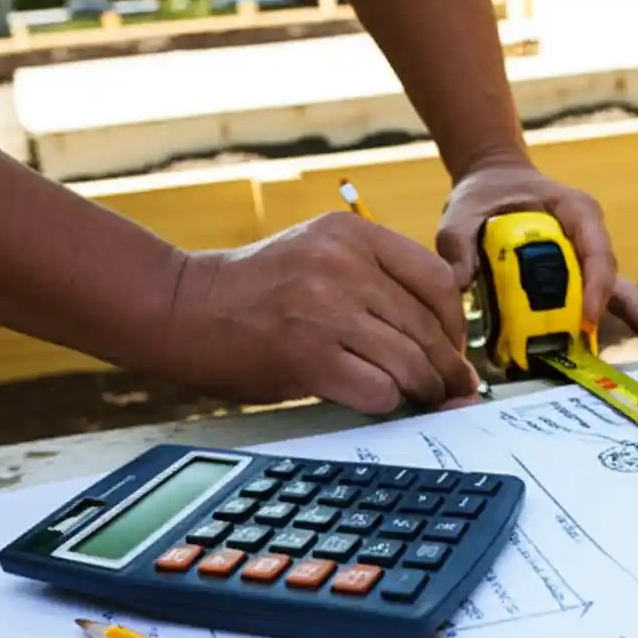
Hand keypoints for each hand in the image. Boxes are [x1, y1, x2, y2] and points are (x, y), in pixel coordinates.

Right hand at [161, 212, 478, 413]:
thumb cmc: (255, 292)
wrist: (182, 307)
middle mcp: (342, 265)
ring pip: (410, 360)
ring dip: (425, 390)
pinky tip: (380, 402)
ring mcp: (325, 309)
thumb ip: (375, 277)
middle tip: (456, 388)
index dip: (455, 322)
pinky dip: (388, 402)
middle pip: (427, 325)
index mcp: (352, 234)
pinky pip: (377, 389)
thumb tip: (439, 332)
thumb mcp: (319, 256)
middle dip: (448, 366)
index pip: (436, 279)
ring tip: (425, 400)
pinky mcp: (307, 355)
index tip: (454, 346)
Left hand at [435, 161, 637, 353]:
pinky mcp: (579, 288)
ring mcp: (589, 266)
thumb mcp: (462, 212)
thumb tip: (456, 282)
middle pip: (621, 282)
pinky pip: (602, 313)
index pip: (595, 249)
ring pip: (621, 301)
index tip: (587, 318)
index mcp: (574, 212)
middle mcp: (591, 241)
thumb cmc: (484, 197)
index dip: (596, 285)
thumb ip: (456, 242)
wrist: (495, 189)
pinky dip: (617, 337)